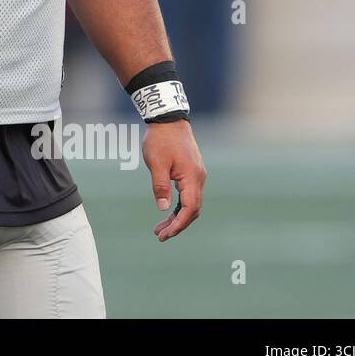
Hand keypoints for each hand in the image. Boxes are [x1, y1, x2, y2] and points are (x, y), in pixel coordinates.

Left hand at [143, 120, 205, 241]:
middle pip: (192, 209)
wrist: (169, 120)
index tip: (165, 235)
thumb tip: (163, 209)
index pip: (189, 208)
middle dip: (177, 224)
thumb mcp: (156, 163)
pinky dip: (178, 206)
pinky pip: (188, 195)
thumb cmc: (161, 140)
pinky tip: (167, 212)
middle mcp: (198, 178)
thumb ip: (160, 186)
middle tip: (159, 235)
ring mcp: (197, 176)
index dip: (178, 224)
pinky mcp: (192, 173)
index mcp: (192, 177)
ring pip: (190, 203)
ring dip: (177, 217)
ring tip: (160, 228)